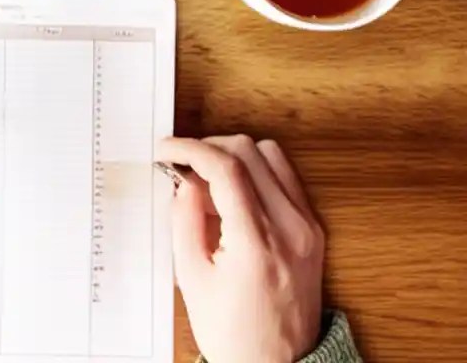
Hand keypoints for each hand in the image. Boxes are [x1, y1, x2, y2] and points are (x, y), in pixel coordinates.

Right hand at [158, 136, 324, 362]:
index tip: (167, 150)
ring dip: (233, 156)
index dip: (190, 149)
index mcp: (256, 243)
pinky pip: (285, 177)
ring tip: (207, 180)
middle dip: (208, 148)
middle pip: (249, 151)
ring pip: (270, 156)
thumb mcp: (192, 278)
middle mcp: (290, 228)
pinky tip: (233, 191)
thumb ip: (185, 221)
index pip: (226, 169)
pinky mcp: (313, 229)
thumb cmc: (233, 332)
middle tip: (182, 165)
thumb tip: (184, 181)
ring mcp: (307, 226)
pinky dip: (255, 171)